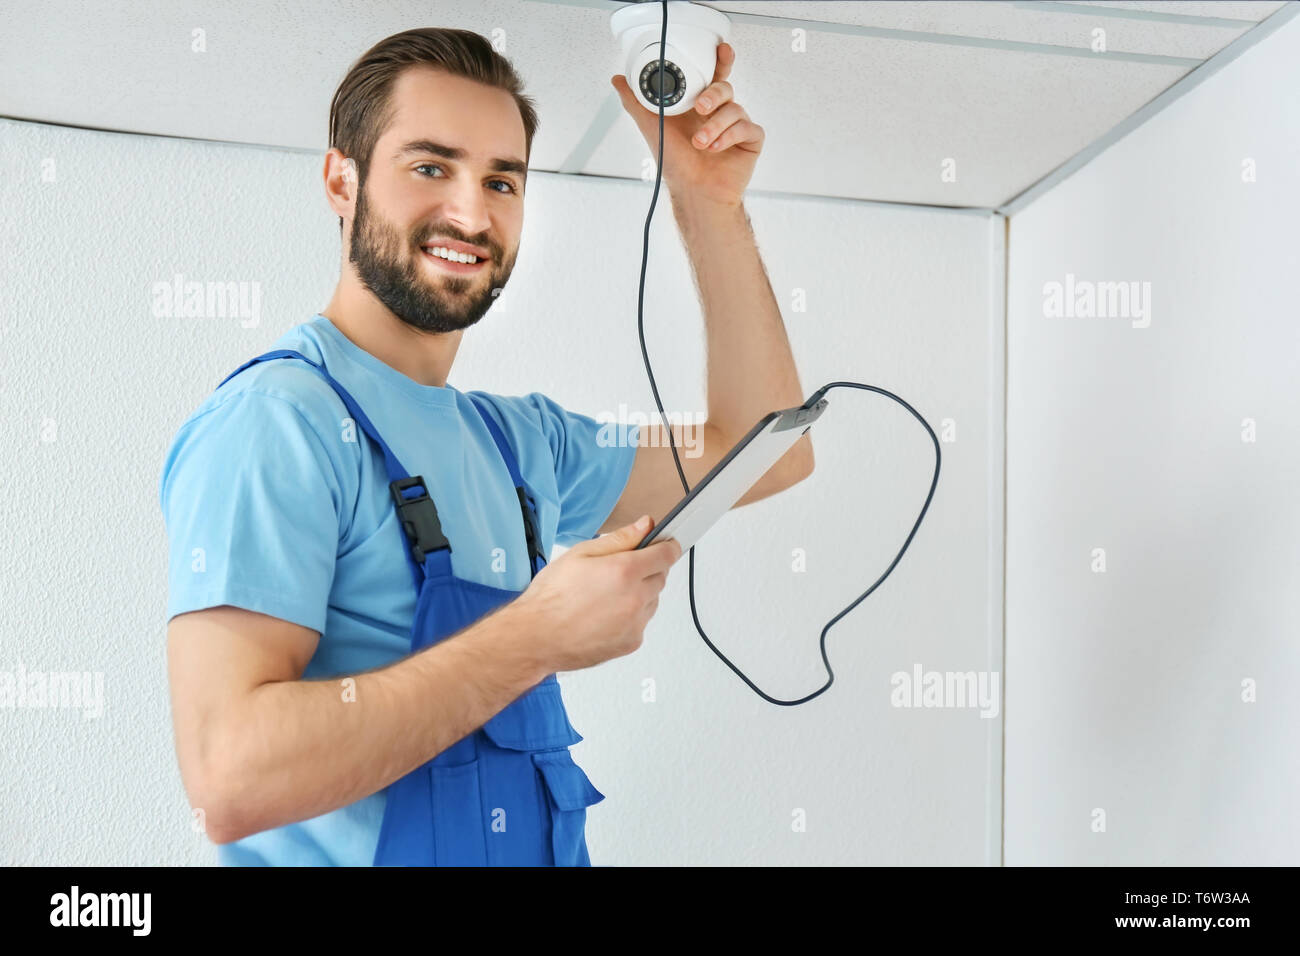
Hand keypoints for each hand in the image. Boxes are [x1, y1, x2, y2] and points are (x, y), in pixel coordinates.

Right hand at [515, 515, 682, 672]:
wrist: (536, 638)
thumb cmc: (551, 597)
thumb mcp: (581, 554)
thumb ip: (619, 539)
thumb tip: (644, 526)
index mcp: (624, 571)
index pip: (666, 554)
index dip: (667, 546)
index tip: (666, 544)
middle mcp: (635, 598)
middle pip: (661, 577)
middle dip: (648, 569)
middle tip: (621, 570)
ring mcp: (635, 623)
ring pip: (652, 601)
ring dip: (640, 593)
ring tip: (607, 595)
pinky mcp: (631, 642)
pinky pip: (641, 622)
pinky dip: (631, 616)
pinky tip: (605, 613)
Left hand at [610, 42, 762, 206]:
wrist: (693, 193)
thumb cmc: (676, 163)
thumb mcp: (652, 127)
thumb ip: (635, 102)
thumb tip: (618, 80)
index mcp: (700, 104)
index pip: (712, 74)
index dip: (719, 60)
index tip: (721, 49)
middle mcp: (719, 112)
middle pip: (725, 86)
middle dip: (713, 94)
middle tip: (700, 107)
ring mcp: (736, 126)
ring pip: (734, 108)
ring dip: (715, 125)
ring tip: (699, 143)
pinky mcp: (750, 141)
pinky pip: (747, 128)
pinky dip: (729, 136)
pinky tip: (715, 149)